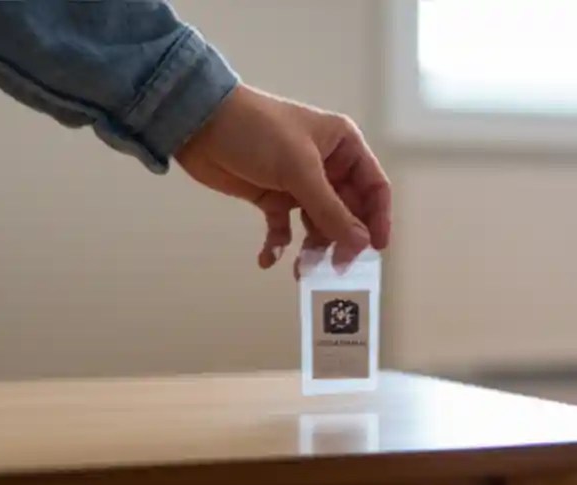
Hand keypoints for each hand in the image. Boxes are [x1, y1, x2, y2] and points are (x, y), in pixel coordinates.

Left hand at [175, 84, 390, 274]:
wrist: (198, 122)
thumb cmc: (258, 132)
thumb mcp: (299, 170)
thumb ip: (331, 210)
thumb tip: (362, 244)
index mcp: (343, 146)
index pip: (374, 187)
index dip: (378, 219)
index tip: (376, 250)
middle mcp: (327, 165)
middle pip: (348, 212)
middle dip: (342, 240)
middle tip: (335, 267)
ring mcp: (299, 183)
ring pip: (317, 224)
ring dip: (312, 248)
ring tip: (301, 270)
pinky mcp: (271, 197)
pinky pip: (284, 228)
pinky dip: (278, 245)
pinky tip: (267, 259)